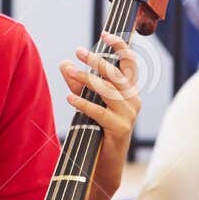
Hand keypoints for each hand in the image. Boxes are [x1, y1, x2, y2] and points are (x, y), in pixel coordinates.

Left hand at [61, 34, 140, 199]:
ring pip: (108, 91)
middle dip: (97, 60)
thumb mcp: (88, 103)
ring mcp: (128, 116)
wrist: (102, 166)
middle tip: (78, 52)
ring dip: (87, 79)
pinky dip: (83, 103)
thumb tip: (65, 63)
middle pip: (116, 74)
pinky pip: (99, 112)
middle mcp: (133, 102)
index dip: (121, 47)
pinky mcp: (119, 130)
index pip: (130, 64)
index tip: (105, 33)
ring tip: (69, 72)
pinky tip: (69, 98)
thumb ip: (79, 84)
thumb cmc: (96, 132)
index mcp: (130, 93)